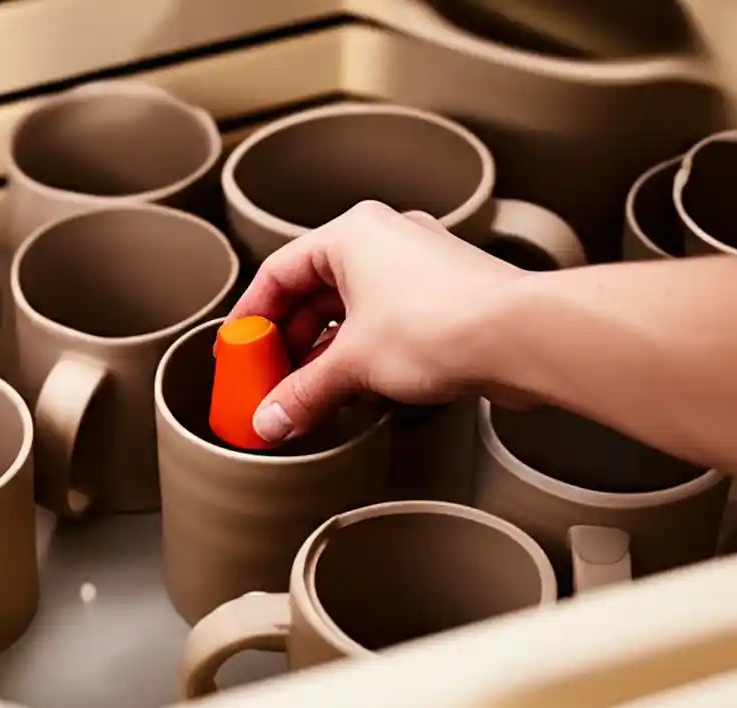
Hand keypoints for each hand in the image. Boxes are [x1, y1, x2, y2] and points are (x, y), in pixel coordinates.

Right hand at [227, 200, 529, 443]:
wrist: (524, 336)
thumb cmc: (444, 322)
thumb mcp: (352, 364)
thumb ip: (302, 393)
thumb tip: (271, 419)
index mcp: (352, 233)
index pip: (278, 273)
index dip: (251, 318)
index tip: (237, 351)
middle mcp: (384, 240)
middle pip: (313, 293)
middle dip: (288, 344)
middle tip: (269, 381)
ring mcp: (417, 268)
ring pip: (349, 311)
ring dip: (323, 354)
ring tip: (306, 394)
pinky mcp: (443, 298)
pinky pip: (382, 323)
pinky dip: (359, 354)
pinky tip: (350, 389)